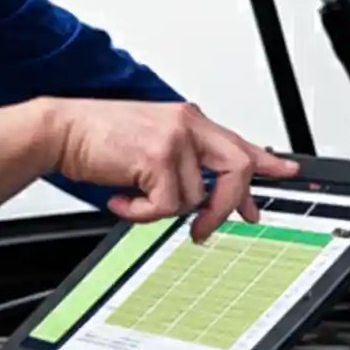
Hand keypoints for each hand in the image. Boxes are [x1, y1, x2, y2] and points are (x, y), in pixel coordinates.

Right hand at [51, 99, 298, 240]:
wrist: (62, 130)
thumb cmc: (99, 138)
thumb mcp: (151, 144)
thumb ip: (186, 164)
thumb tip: (213, 198)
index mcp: (189, 120)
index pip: (238, 142)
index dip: (266, 162)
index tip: (287, 173)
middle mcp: (188, 124)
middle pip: (238, 168)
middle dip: (226, 206)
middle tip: (205, 228)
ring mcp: (175, 138)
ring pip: (194, 199)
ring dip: (159, 211)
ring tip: (133, 198)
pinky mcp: (158, 156)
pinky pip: (167, 207)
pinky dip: (142, 213)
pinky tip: (123, 199)